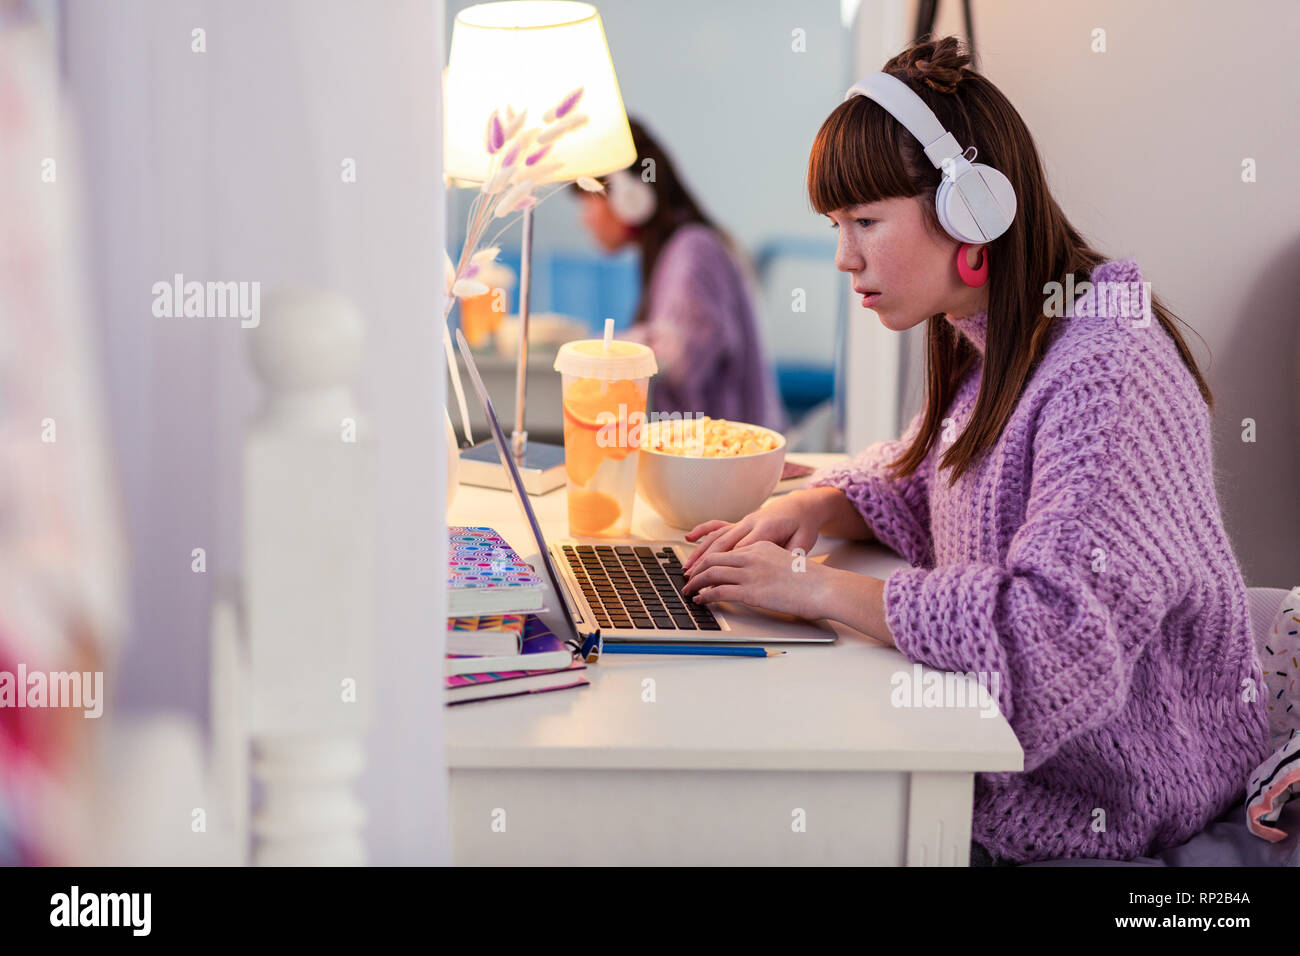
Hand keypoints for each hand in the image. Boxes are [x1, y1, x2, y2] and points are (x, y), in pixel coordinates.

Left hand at [679, 540, 837, 620]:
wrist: (824, 587)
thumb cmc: (811, 580)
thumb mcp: (786, 562)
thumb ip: (768, 565)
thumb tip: (759, 578)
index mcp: (761, 546)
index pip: (727, 550)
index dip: (709, 559)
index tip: (701, 567)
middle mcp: (752, 556)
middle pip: (713, 558)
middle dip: (697, 569)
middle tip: (688, 578)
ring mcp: (750, 573)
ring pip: (711, 573)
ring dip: (696, 583)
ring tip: (689, 590)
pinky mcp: (751, 591)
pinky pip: (718, 591)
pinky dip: (705, 595)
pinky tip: (700, 600)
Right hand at [682, 488, 831, 577]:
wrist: (800, 506)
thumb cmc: (803, 526)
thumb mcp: (804, 542)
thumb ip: (792, 554)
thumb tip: (783, 567)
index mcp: (767, 528)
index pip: (743, 548)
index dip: (728, 565)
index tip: (715, 581)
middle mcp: (751, 523)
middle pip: (724, 543)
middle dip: (706, 561)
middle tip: (692, 578)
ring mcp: (743, 522)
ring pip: (717, 536)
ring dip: (701, 552)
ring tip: (687, 567)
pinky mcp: (740, 523)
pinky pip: (718, 525)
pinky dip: (703, 531)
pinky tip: (689, 537)